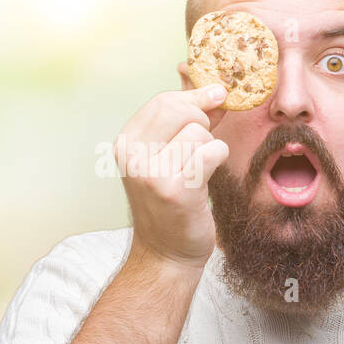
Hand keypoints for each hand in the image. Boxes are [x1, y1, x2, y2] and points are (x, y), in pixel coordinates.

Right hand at [115, 84, 229, 269]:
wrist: (166, 252)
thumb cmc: (172, 203)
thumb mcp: (168, 157)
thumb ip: (187, 124)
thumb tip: (214, 91)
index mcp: (125, 143)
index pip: (162, 102)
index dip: (194, 97)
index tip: (217, 95)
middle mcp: (132, 156)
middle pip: (180, 111)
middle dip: (203, 121)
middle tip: (204, 145)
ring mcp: (152, 173)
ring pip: (199, 133)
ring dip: (211, 148)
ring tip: (200, 171)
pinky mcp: (176, 190)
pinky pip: (211, 153)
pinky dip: (218, 160)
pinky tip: (207, 177)